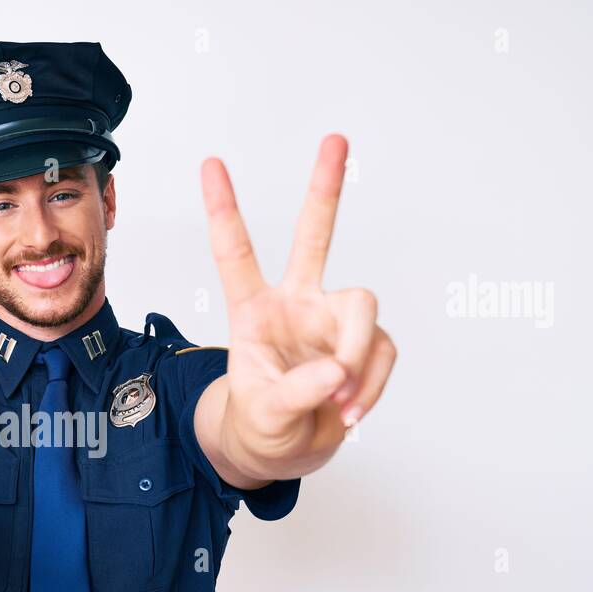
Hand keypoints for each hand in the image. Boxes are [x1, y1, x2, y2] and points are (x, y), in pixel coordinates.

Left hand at [201, 134, 396, 466]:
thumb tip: (338, 370)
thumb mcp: (263, 415)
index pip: (236, 254)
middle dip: (325, 189)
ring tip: (339, 403)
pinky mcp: (365, 344)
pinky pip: (382, 353)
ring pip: (364, 310)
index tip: (211, 164)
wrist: (287, 452)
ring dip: (358, 358)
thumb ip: (294, 392)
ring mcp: (333, 321)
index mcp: (254, 311)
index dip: (224, 210)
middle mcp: (297, 304)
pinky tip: (350, 410)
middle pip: (315, 237)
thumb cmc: (261, 425)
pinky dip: (371, 386)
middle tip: (335, 139)